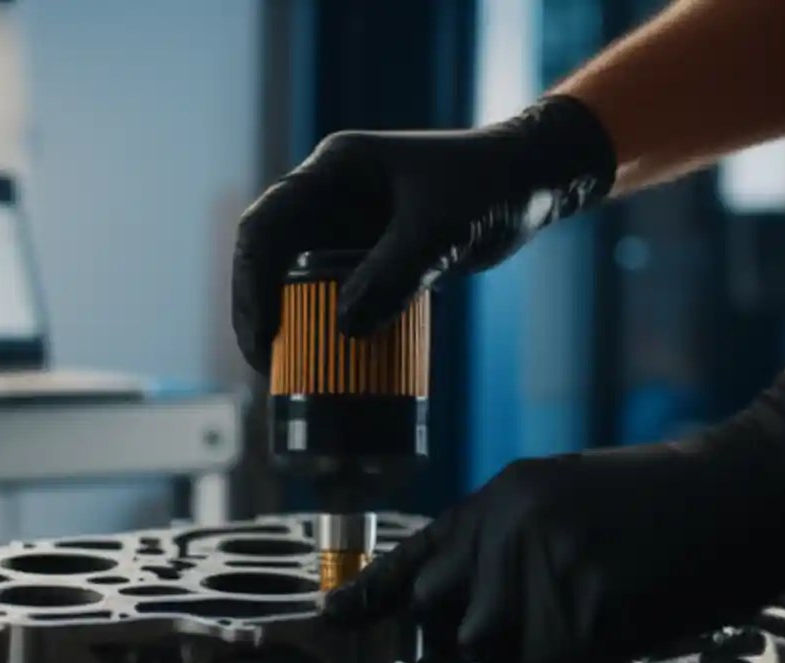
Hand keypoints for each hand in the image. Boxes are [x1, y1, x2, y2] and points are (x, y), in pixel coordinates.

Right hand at [231, 95, 615, 373]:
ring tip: (282, 369)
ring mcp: (346, 224)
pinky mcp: (369, 252)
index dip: (250, 281)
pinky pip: (329, 290)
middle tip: (264, 362)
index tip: (262, 333)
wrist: (534, 179)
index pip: (265, 224)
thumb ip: (394, 276)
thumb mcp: (443, 230)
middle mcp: (328, 196)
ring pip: (292, 276)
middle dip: (258, 309)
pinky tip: (324, 357)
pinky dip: (321, 323)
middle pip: (267, 255)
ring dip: (284, 320)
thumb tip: (345, 329)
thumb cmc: (491, 186)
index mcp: (332, 170)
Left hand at [323, 374, 784, 662]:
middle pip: (443, 616)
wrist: (741, 487)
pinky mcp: (585, 605)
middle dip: (465, 640)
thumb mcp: (562, 504)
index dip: (370, 592)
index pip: (417, 556)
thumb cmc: (659, 502)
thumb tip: (463, 610)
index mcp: (500, 499)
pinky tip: (615, 624)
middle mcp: (507, 527)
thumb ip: (504, 548)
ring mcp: (543, 565)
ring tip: (582, 618)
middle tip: (521, 635)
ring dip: (528, 654)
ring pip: (491, 648)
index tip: (332, 615)